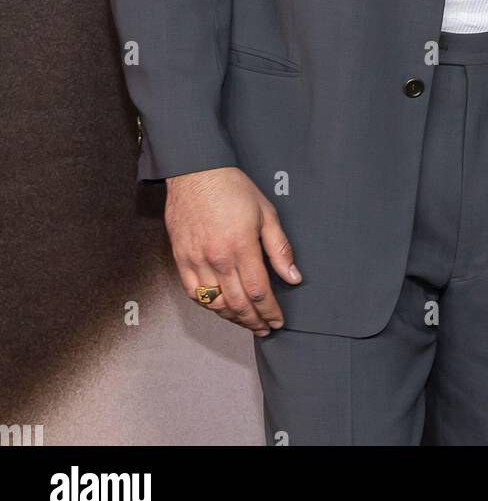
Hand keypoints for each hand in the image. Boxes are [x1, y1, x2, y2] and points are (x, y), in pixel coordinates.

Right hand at [164, 166, 301, 335]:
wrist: (195, 171)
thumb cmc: (231, 187)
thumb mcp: (266, 212)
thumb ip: (279, 248)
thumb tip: (293, 277)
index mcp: (241, 246)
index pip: (258, 292)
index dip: (270, 311)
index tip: (278, 321)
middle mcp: (217, 258)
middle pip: (238, 303)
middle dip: (254, 321)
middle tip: (265, 329)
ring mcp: (196, 260)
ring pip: (215, 303)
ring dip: (233, 318)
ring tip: (246, 322)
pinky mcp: (180, 259)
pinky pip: (193, 293)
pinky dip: (208, 306)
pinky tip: (220, 308)